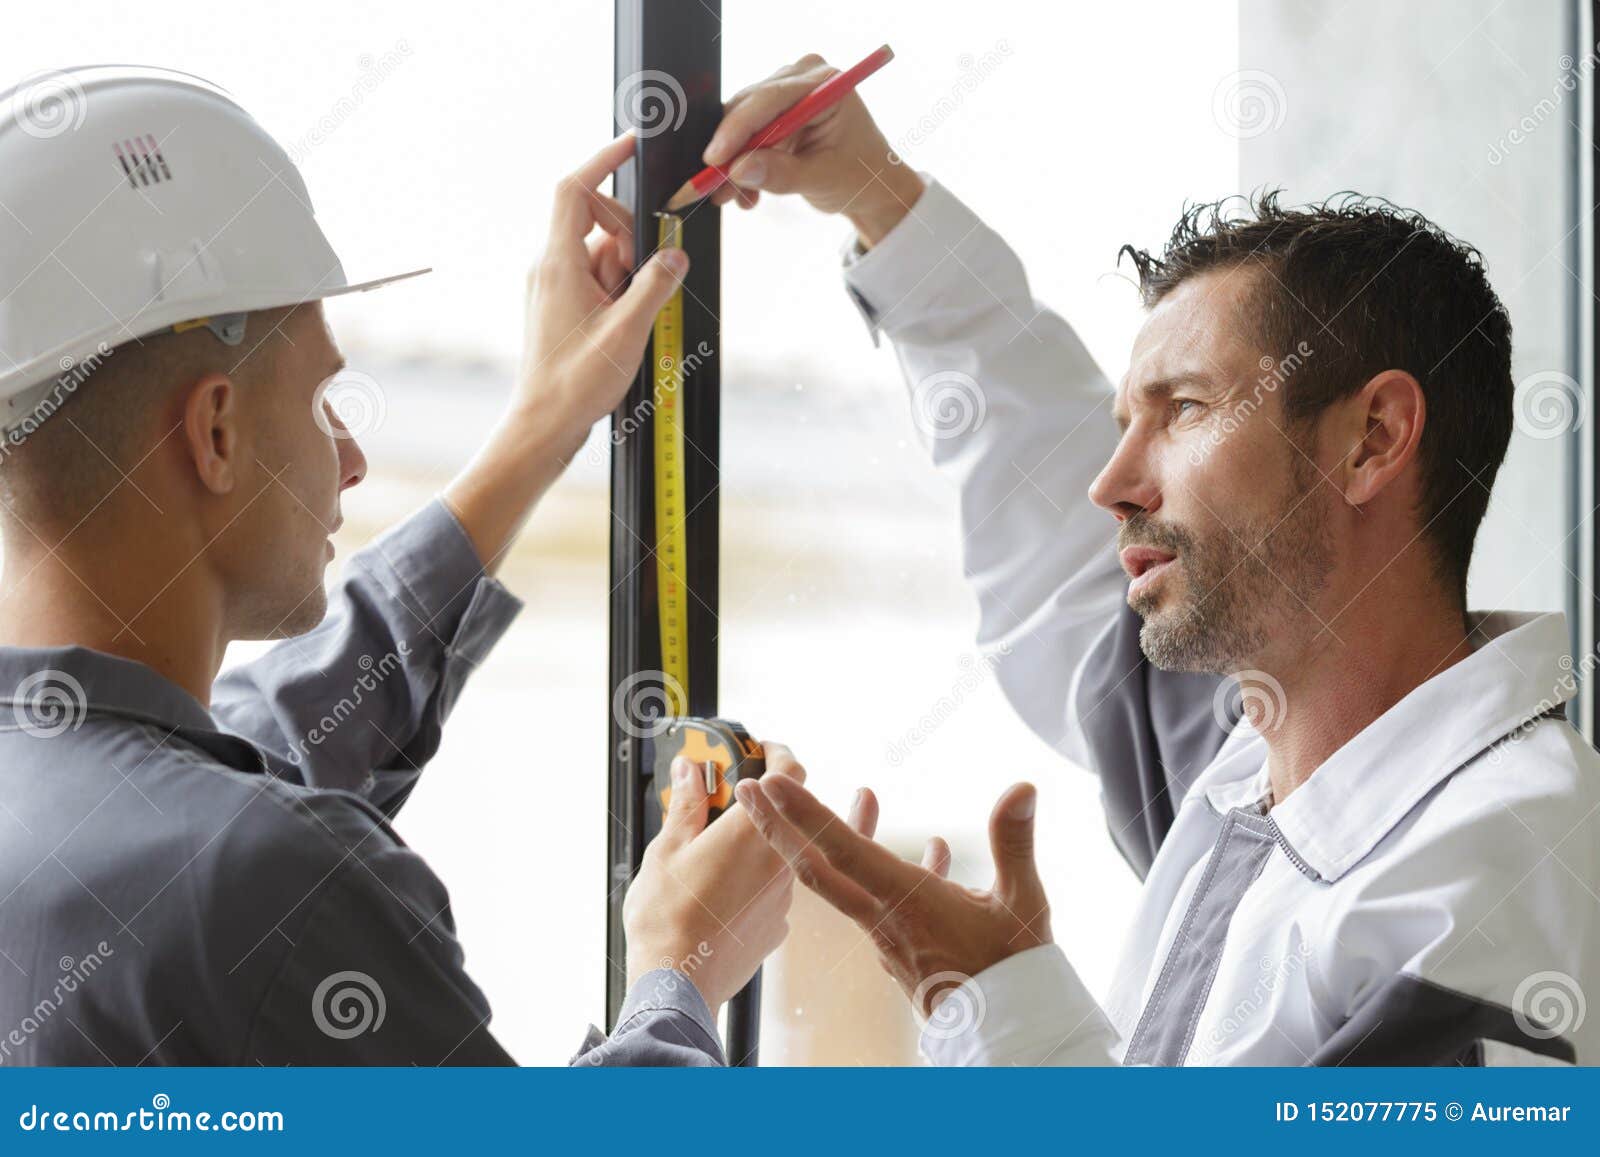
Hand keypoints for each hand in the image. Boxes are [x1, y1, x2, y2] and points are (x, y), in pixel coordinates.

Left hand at [514, 133, 687, 455]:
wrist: (544, 423)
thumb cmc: (575, 383)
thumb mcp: (627, 331)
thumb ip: (654, 285)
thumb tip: (674, 254)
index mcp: (558, 263)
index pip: (575, 190)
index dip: (602, 161)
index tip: (629, 147)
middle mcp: (549, 267)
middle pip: (596, 221)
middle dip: (628, 240)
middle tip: (641, 282)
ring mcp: (552, 285)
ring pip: (599, 253)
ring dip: (624, 274)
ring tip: (626, 318)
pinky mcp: (558, 304)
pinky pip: (594, 278)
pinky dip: (615, 291)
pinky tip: (620, 325)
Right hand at [623, 743, 803, 1014]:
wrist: (677, 985)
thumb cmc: (666, 918)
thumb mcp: (666, 850)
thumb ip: (686, 805)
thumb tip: (688, 770)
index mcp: (755, 831)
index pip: (791, 773)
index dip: (779, 754)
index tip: (762, 750)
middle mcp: (781, 860)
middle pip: (792, 812)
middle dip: (769, 799)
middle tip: (738, 795)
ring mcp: (784, 896)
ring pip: (784, 852)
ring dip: (763, 840)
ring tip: (722, 845)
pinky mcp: (778, 925)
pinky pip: (776, 888)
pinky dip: (759, 878)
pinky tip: (727, 887)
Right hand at [703, 54, 925, 246]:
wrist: (871, 184)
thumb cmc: (860, 176)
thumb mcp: (823, 179)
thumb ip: (782, 174)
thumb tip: (739, 169)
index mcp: (825, 85)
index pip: (769, 99)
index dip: (737, 129)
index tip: (714, 159)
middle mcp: (802, 78)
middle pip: (748, 108)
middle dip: (730, 152)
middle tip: (714, 188)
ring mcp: (787, 93)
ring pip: (741, 124)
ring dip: (733, 164)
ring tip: (732, 198)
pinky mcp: (775, 112)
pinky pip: (745, 135)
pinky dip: (741, 165)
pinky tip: (746, 193)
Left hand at [734, 776, 1050, 1018]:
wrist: (1012, 1037)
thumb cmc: (1014, 973)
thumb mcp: (1023, 903)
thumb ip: (1015, 841)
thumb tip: (1022, 788)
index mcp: (904, 903)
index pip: (841, 851)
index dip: (805, 814)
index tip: (771, 784)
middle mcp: (884, 919)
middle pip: (815, 867)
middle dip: (777, 825)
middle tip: (747, 790)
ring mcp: (889, 937)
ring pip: (849, 880)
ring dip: (837, 838)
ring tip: (857, 796)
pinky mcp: (903, 949)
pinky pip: (887, 899)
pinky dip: (898, 870)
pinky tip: (934, 854)